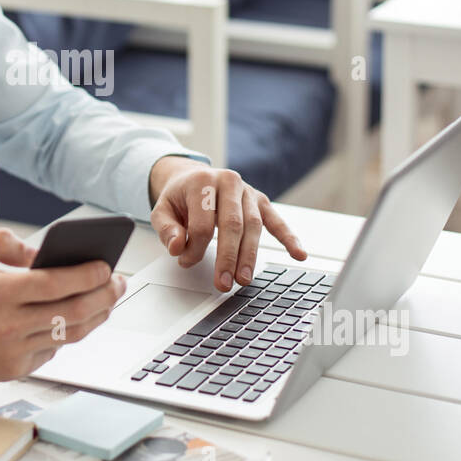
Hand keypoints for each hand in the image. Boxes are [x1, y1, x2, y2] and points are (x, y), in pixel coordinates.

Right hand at [0, 228, 127, 383]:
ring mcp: (14, 351)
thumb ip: (2, 242)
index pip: (57, 283)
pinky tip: (78, 318)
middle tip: (118, 283)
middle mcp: (9, 325)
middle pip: (74, 311)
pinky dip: (69, 333)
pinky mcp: (16, 369)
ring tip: (107, 300)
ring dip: (97, 316)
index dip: (88, 274)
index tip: (106, 266)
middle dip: (105, 295)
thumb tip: (38, 251)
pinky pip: (54, 350)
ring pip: (71, 335)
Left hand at [149, 157, 306, 292]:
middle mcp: (228, 182)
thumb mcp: (162, 209)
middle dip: (228, 257)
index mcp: (202, 181)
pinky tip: (298, 253)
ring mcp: (247, 191)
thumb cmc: (180, 197)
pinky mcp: (260, 201)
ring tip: (244, 279)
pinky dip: (288, 237)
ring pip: (253, 226)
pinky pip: (276, 220)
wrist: (193, 177)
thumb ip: (167, 229)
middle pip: (232, 224)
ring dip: (250, 256)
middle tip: (224, 283)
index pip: (202, 222)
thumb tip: (178, 247)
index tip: (186, 262)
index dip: (194, 247)